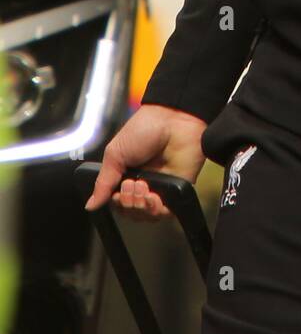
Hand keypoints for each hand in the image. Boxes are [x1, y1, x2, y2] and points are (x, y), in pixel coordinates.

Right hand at [84, 104, 207, 221]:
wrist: (172, 118)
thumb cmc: (144, 129)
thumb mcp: (115, 154)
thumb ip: (103, 182)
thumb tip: (90, 205)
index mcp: (127, 176)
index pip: (119, 204)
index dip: (116, 204)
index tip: (117, 193)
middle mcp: (145, 185)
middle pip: (132, 213)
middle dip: (127, 203)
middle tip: (130, 184)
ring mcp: (162, 188)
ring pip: (147, 215)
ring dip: (140, 206)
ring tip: (141, 186)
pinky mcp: (178, 189)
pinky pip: (167, 212)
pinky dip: (156, 209)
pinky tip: (152, 196)